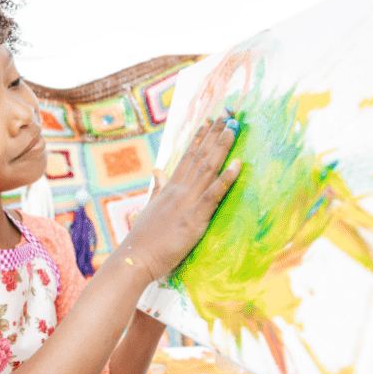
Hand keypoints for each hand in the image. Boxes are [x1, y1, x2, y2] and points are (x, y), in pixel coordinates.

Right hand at [120, 115, 240, 281]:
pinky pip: (213, 195)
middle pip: (200, 156)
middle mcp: (178, 190)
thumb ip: (157, 188)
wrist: (135, 259)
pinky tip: (238, 165)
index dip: (199, 138)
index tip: (209, 121)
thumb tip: (158, 171)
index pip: (187, 157)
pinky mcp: (194, 218)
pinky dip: (226, 179)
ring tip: (233, 128)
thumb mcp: (150, 208)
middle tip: (227, 114)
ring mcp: (186, 203)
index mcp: (169, 189)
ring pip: (207, 169)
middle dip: (214, 134)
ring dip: (222, 147)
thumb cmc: (143, 240)